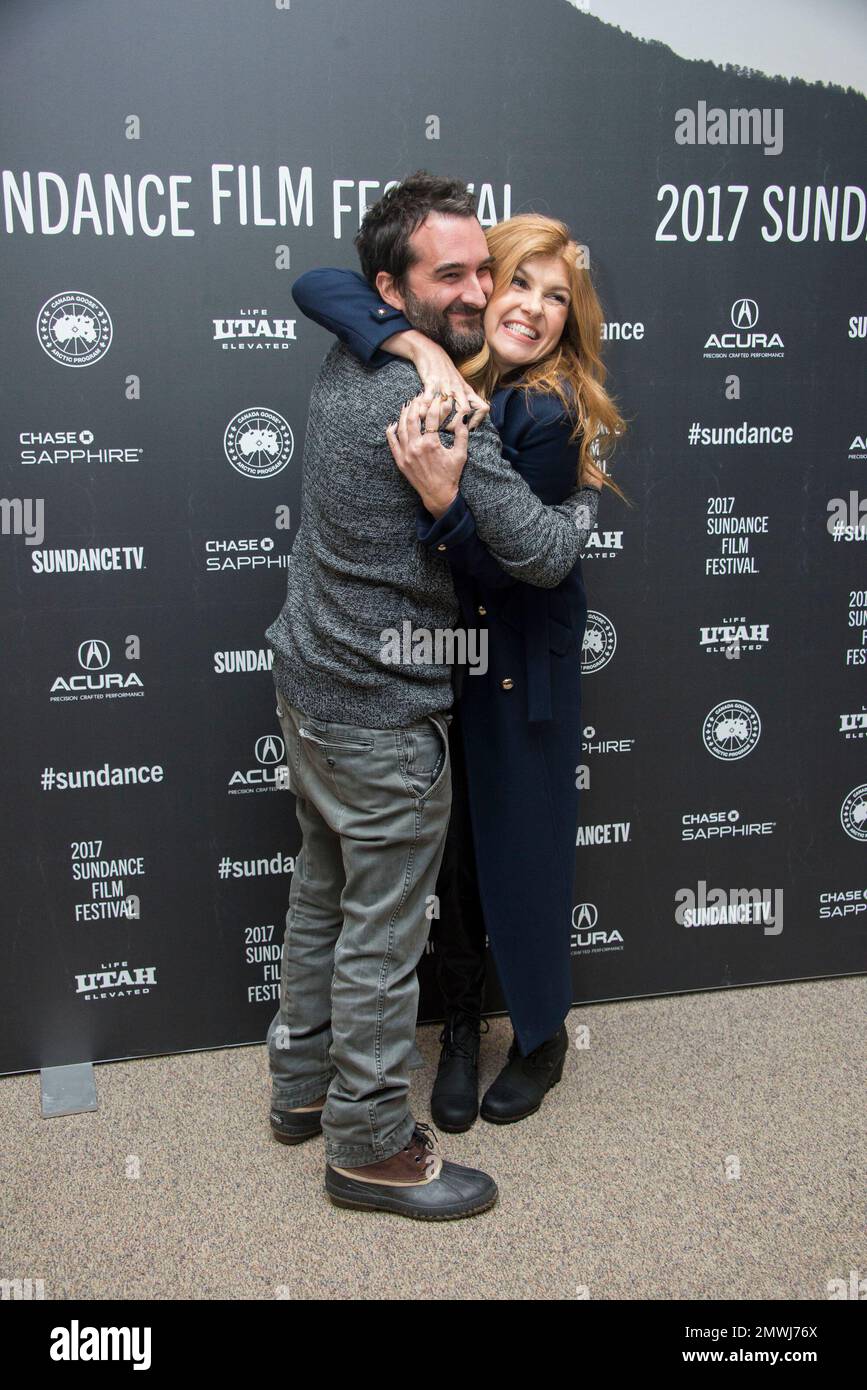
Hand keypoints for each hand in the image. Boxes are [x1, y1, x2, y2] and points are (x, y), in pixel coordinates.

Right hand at [385, 331, 488, 431]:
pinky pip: (429, 399)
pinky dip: (424, 410)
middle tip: (446, 431)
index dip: (477, 422)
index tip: (465, 430)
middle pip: (465, 411)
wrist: (431, 352)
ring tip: (432, 426)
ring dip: (439, 420)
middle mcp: (459, 389)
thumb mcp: (459, 386)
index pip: (483, 408)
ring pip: (447, 408)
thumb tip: (465, 422)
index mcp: (467, 391)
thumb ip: (463, 401)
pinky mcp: (432, 382)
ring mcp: (446, 385)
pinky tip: (420, 415)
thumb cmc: (445, 373)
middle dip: (456, 425)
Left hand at [386, 394, 468, 517]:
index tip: (437, 398)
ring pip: (401, 427)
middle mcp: (416, 447)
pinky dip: (392, 431)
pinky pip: (392, 442)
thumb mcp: (460, 455)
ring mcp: (406, 454)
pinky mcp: (400, 461)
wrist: (438, 495)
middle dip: (416, 404)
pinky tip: (394, 423)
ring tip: (408, 405)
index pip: (431, 417)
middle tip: (419, 397)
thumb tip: (463, 417)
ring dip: (404, 414)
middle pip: (413, 418)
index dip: (435, 404)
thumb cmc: (451, 475)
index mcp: (431, 444)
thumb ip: (462, 434)